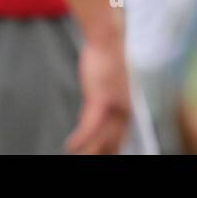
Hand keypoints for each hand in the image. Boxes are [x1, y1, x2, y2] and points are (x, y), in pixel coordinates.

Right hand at [66, 31, 129, 154]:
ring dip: (87, 151)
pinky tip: (70, 146)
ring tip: (75, 156)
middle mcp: (123, 110)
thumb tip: (89, 119)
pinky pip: (88, 126)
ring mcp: (113, 105)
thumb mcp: (104, 88)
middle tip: (88, 158)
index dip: (112, 150)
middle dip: (101, 153)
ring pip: (99, 139)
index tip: (105, 155)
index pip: (120, 139)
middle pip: (113, 143)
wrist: (107, 40)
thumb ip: (99, 106)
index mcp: (127, 109)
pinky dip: (79, 138)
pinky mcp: (100, 98)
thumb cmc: (104, 61)